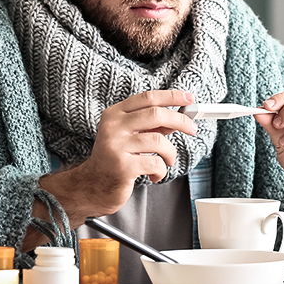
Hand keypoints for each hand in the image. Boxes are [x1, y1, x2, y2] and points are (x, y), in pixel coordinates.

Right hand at [33, 90, 196, 234]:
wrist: (92, 187)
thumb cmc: (114, 160)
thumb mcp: (131, 137)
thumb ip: (151, 126)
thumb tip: (179, 116)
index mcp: (114, 114)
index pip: (147, 98)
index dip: (171, 96)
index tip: (189, 98)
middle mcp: (113, 127)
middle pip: (156, 114)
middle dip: (180, 120)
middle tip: (192, 128)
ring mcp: (116, 146)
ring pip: (159, 141)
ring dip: (171, 152)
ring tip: (169, 160)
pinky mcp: (123, 167)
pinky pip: (155, 163)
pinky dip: (162, 170)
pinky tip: (155, 175)